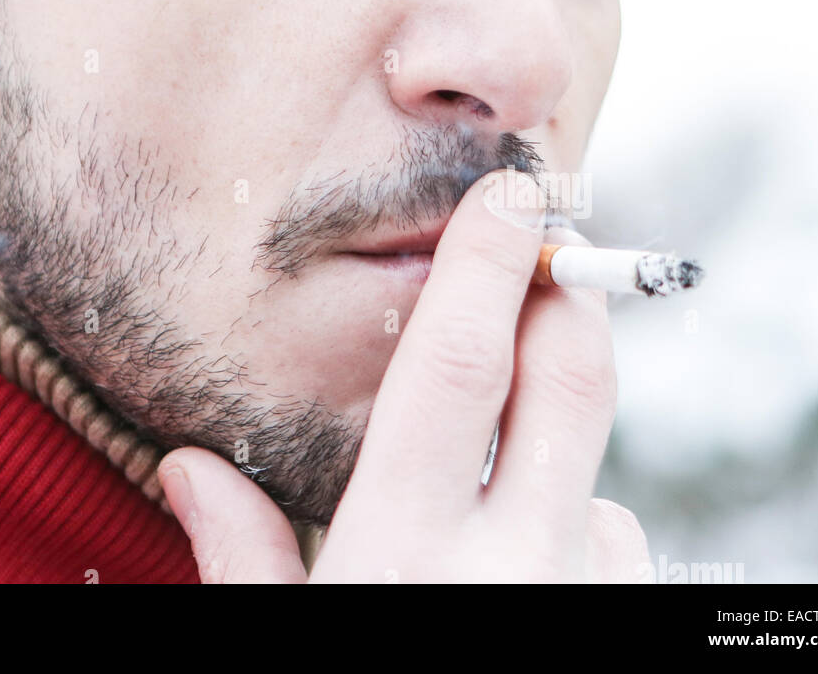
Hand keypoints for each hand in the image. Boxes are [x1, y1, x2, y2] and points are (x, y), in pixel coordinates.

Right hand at [157, 169, 650, 582]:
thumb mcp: (280, 650)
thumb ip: (244, 557)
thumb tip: (188, 462)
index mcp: (407, 552)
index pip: (453, 367)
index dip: (481, 263)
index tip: (508, 189)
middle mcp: (516, 565)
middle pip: (567, 379)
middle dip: (563, 299)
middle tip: (547, 260)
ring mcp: (585, 597)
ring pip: (596, 476)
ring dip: (558, 458)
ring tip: (500, 507)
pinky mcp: (629, 624)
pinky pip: (618, 546)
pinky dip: (581, 540)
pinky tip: (534, 583)